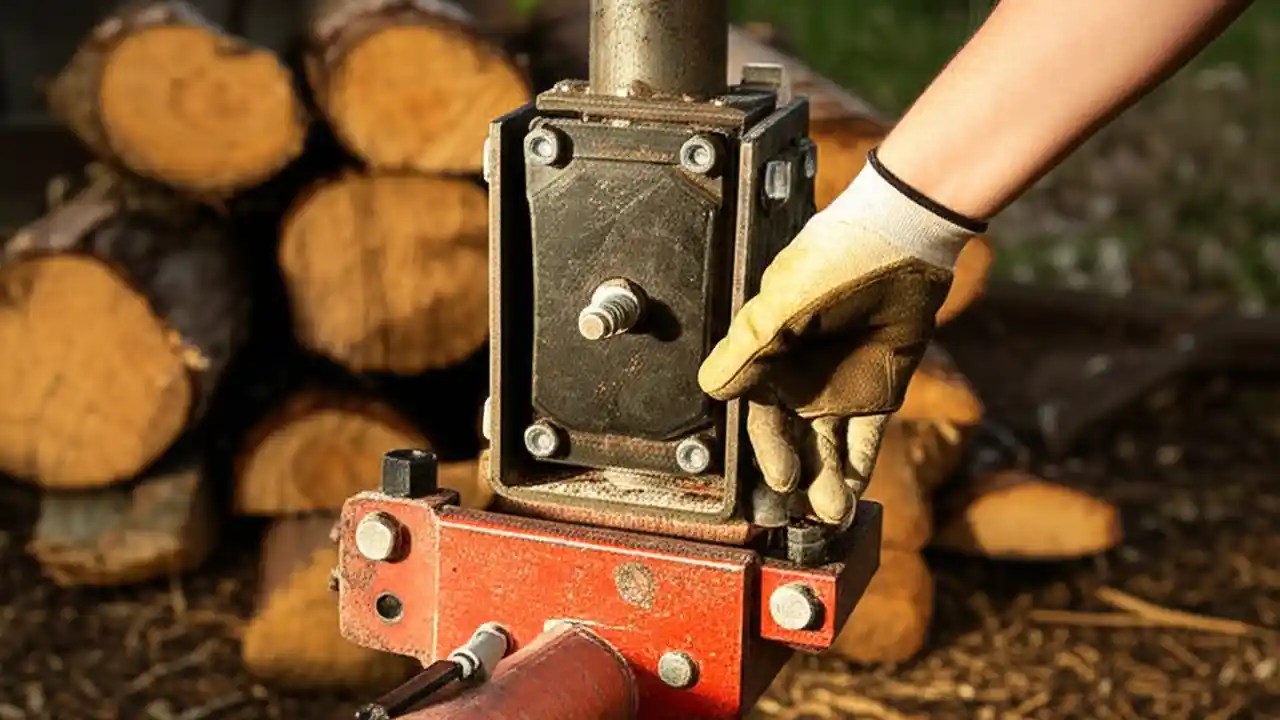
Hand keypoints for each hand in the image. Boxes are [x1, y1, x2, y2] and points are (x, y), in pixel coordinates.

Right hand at [698, 158, 977, 524]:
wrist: (899, 239)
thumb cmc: (831, 262)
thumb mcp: (778, 307)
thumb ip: (745, 351)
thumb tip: (709, 388)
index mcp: (768, 356)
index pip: (761, 416)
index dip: (768, 451)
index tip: (779, 482)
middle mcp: (800, 375)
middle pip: (794, 438)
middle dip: (801, 475)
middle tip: (808, 511)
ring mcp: (840, 384)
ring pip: (830, 444)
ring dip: (829, 478)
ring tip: (833, 512)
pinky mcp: (879, 387)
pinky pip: (866, 435)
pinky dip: (858, 463)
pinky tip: (853, 491)